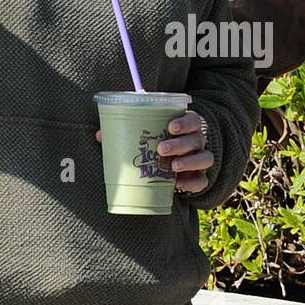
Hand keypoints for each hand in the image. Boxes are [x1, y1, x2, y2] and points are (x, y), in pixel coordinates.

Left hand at [94, 111, 213, 193]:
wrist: (171, 168)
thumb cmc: (155, 146)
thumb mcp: (145, 137)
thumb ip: (125, 134)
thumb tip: (99, 135)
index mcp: (185, 128)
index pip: (193, 119)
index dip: (185, 122)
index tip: (170, 126)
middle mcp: (196, 142)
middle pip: (196, 139)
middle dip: (180, 144)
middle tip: (161, 149)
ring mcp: (200, 160)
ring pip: (205, 158)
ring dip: (190, 162)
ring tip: (172, 167)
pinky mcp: (199, 178)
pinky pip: (202, 181)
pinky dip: (193, 183)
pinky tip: (178, 185)